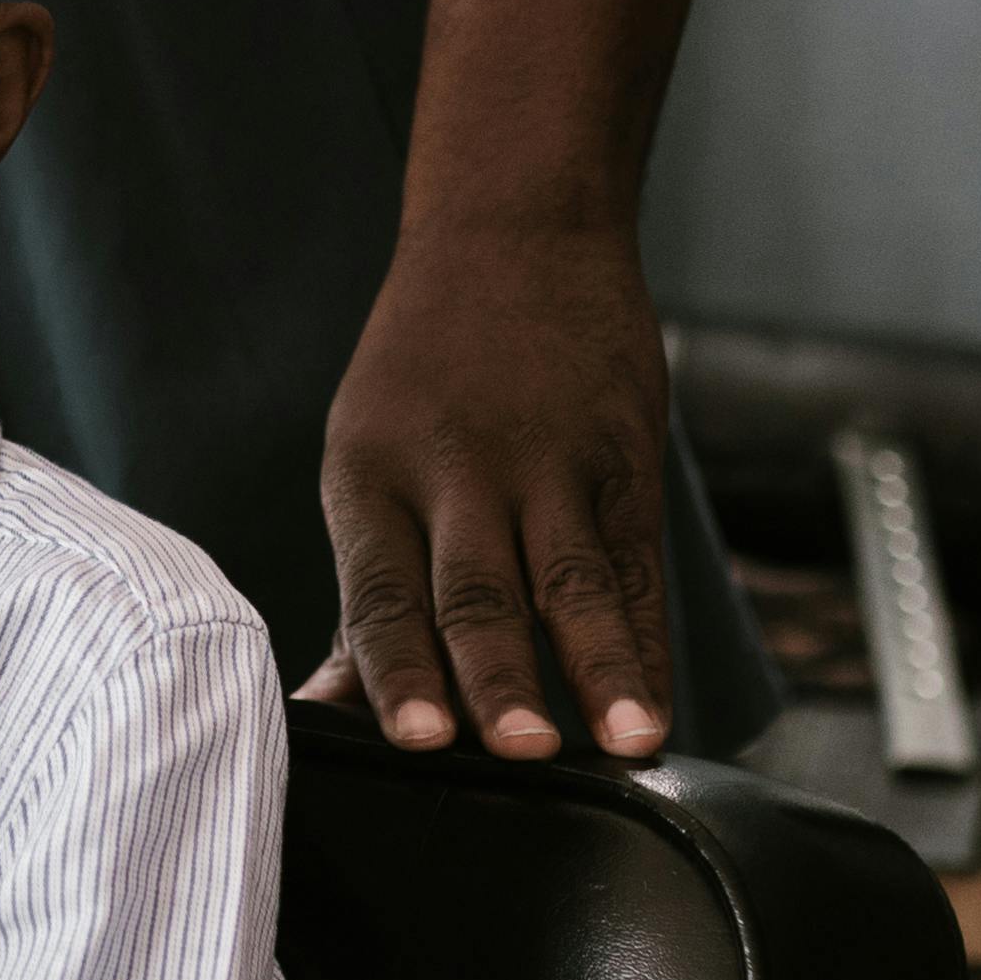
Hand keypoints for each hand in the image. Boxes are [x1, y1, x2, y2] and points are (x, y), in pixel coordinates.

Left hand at [315, 209, 682, 761]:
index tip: (411, 738)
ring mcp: (549, 462)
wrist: (513, 227)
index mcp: (371, 475)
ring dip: (599, 666)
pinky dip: (647, 642)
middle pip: (476, 590)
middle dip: (498, 677)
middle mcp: (458, 470)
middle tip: (517, 752)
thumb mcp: (369, 456)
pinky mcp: (622, 457)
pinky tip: (655, 705)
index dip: (396, 667)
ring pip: (571, 580)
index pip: (380, 589)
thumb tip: (325, 712)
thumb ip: (366, 593)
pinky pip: (637, 566)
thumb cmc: (425, 369)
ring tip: (625, 740)